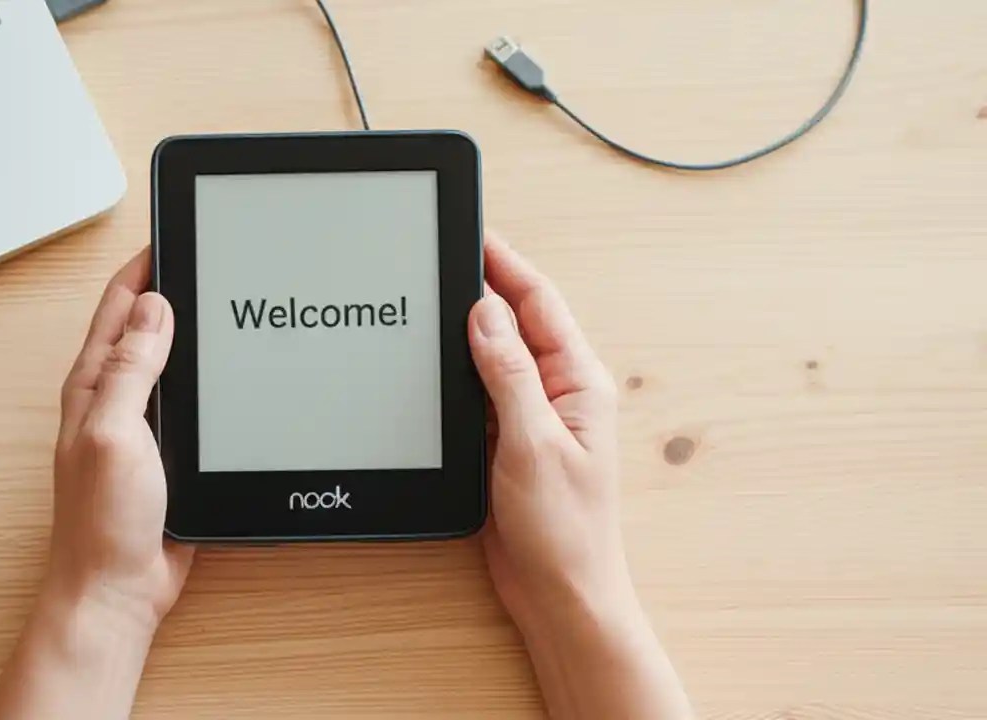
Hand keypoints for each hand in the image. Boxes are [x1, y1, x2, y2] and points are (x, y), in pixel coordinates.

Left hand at [0, 248, 190, 719]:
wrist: (116, 589)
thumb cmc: (102, 522)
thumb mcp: (113, 432)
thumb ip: (131, 370)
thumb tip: (153, 310)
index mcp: (93, 386)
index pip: (120, 306)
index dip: (145, 265)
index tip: (174, 231)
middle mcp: (113, 399)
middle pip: (144, 325)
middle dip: (170, 286)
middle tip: (202, 252)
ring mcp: (140, 425)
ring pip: (168, 360)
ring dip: (187, 330)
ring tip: (213, 296)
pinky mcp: (166, 453)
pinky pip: (185, 399)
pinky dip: (201, 377)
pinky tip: (219, 371)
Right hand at [471, 233, 625, 620]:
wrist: (561, 594)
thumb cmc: (565, 531)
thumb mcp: (533, 443)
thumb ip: (508, 374)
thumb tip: (486, 312)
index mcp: (579, 383)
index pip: (539, 304)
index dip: (506, 264)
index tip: (475, 232)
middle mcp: (558, 393)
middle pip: (515, 322)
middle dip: (483, 285)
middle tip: (444, 254)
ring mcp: (531, 417)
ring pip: (494, 355)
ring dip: (467, 330)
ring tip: (433, 297)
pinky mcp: (507, 442)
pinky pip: (480, 392)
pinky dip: (458, 372)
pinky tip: (435, 361)